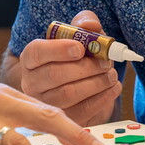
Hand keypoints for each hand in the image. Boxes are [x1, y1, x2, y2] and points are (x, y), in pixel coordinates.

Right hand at [15, 10, 121, 125]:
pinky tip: (113, 88)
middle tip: (106, 63)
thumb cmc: (78, 56)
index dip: (58, 50)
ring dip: (96, 83)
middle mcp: (31, 82)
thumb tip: (90, 25)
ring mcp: (44, 104)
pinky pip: (82, 111)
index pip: (36, 52)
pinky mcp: (61, 119)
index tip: (80, 49)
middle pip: (54, 75)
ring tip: (111, 75)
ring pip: (69, 94)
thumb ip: (85, 24)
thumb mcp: (81, 35)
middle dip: (86, 68)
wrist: (83, 83)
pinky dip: (102, 98)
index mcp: (31, 58)